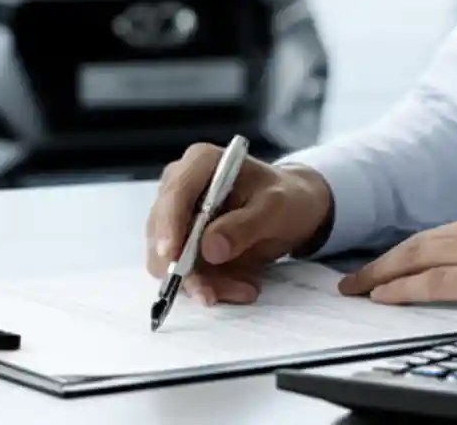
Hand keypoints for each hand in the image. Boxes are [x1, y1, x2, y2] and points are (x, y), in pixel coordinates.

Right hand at [145, 143, 332, 305]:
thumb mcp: (275, 208)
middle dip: (187, 267)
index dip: (168, 225)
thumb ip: (244, 226)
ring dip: (203, 282)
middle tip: (214, 294)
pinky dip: (211, 285)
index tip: (172, 257)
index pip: (175, 192)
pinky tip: (242, 285)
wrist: (293, 209)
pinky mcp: (182, 244)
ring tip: (245, 288)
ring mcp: (177, 216)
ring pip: (169, 259)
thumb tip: (209, 250)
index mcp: (200, 163)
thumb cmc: (285, 197)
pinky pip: (184, 272)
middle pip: (163, 231)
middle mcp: (179, 186)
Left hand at [339, 196, 456, 325]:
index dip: (412, 249)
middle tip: (354, 276)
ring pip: (417, 258)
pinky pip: (431, 282)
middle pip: (420, 242)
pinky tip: (382, 297)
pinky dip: (402, 289)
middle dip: (384, 260)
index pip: (444, 232)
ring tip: (356, 288)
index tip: (391, 261)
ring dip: (381, 274)